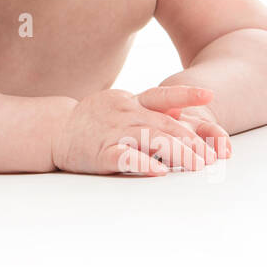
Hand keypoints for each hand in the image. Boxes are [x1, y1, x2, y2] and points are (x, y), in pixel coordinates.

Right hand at [52, 85, 219, 175]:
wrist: (55, 129)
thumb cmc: (94, 120)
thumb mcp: (120, 105)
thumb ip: (148, 109)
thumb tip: (180, 112)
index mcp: (131, 101)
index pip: (162, 95)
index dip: (186, 95)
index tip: (210, 96)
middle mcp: (125, 113)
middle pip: (165, 125)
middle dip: (191, 141)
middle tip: (211, 157)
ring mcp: (113, 132)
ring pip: (151, 139)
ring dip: (177, 152)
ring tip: (197, 165)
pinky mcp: (101, 153)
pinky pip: (124, 157)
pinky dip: (143, 163)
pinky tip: (159, 171)